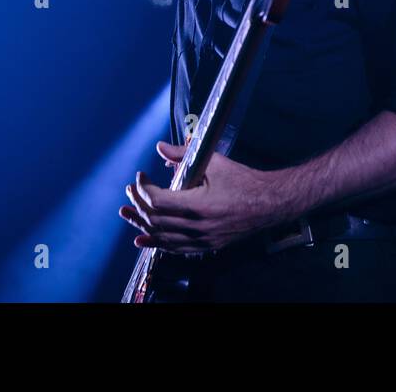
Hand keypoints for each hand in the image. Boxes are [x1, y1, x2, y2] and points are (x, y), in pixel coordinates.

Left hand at [119, 141, 296, 252]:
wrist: (269, 204)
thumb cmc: (244, 181)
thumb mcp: (214, 163)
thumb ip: (184, 155)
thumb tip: (160, 147)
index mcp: (198, 206)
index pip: (157, 201)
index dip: (143, 189)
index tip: (140, 176)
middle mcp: (197, 227)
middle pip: (155, 220)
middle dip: (138, 204)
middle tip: (131, 190)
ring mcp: (201, 240)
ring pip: (161, 237)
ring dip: (141, 224)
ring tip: (127, 213)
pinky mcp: (206, 246)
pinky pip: (174, 248)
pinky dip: (157, 242)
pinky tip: (143, 238)